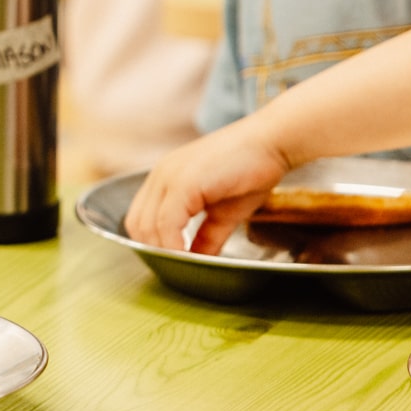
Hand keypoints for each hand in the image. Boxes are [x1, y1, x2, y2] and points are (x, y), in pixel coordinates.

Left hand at [124, 118, 291, 253]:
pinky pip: (167, 222)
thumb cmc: (251, 171)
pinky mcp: (182, 183)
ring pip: (148, 225)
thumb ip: (207, 237)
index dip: (153, 244)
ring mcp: (168, 177)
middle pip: (138, 224)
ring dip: (165, 251)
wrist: (272, 143)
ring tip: (186, 266)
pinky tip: (190, 257)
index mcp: (164, 179)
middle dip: (156, 251)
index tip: (173, 262)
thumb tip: (199, 260)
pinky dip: (175, 245)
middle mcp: (159, 176)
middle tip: (179, 268)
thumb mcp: (223, 212)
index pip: (140, 218)